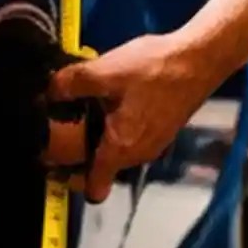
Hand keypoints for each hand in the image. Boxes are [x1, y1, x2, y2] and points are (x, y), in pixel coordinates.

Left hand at [45, 33, 219, 202]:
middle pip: (100, 170)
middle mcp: (137, 156)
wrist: (199, 58)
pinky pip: (130, 140)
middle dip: (79, 154)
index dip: (68, 179)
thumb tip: (48, 92)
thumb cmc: (156, 69)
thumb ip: (70, 84)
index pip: (93, 189)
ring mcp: (151, 146)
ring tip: (85, 108)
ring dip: (98, 139)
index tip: (54, 159)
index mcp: (120, 149)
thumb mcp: (105, 71)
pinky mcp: (160, 132)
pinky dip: (117, 128)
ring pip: (115, 154)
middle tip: (62, 126)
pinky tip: (112, 100)